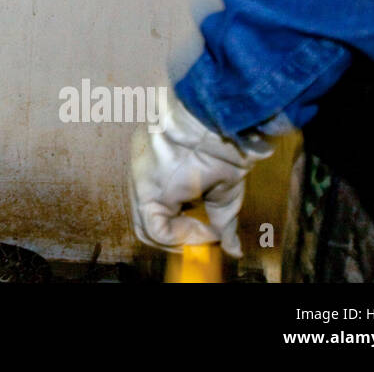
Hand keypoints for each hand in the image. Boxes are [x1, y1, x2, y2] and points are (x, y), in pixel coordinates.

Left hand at [129, 94, 271, 256]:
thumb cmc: (222, 147)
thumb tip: (234, 250)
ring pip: (148, 227)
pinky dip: (181, 236)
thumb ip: (222, 221)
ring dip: (181, 238)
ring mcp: (139, 181)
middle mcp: (142, 174)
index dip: (183, 229)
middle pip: (149, 221)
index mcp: (156, 167)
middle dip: (180, 237)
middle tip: (207, 237)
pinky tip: (204, 227)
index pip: (158, 209)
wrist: (216, 123)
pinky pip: (155, 228)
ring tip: (207, 229)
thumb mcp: (224, 191)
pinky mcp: (144, 190)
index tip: (212, 232)